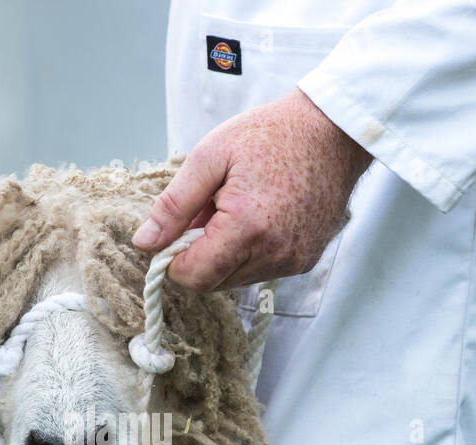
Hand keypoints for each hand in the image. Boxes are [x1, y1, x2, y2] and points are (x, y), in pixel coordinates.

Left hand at [133, 87, 371, 292]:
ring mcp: (292, 261)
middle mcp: (273, 253)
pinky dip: (249, 253)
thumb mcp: (209, 157)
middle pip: (213, 283)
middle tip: (208, 212)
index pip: (193, 278)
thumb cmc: (270, 134)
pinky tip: (259, 218)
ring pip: (235, 280)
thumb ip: (173, 205)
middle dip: (199, 255)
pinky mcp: (304, 261)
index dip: (174, 261)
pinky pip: (261, 271)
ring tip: (237, 210)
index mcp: (246, 227)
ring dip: (224, 255)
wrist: (331, 131)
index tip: (176, 232)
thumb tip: (144, 243)